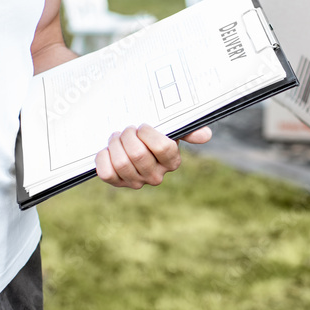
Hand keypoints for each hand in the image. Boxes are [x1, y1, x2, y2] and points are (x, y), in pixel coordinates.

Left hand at [94, 124, 210, 188]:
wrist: (130, 142)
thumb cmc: (153, 135)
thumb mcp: (172, 129)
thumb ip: (189, 130)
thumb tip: (205, 135)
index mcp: (172, 162)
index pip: (163, 148)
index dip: (149, 133)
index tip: (143, 126)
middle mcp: (156, 176)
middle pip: (138, 155)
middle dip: (129, 136)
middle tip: (127, 129)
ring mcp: (136, 182)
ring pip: (121, 163)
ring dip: (115, 144)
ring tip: (117, 137)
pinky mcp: (117, 183)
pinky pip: (107, 173)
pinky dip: (104, 158)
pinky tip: (108, 150)